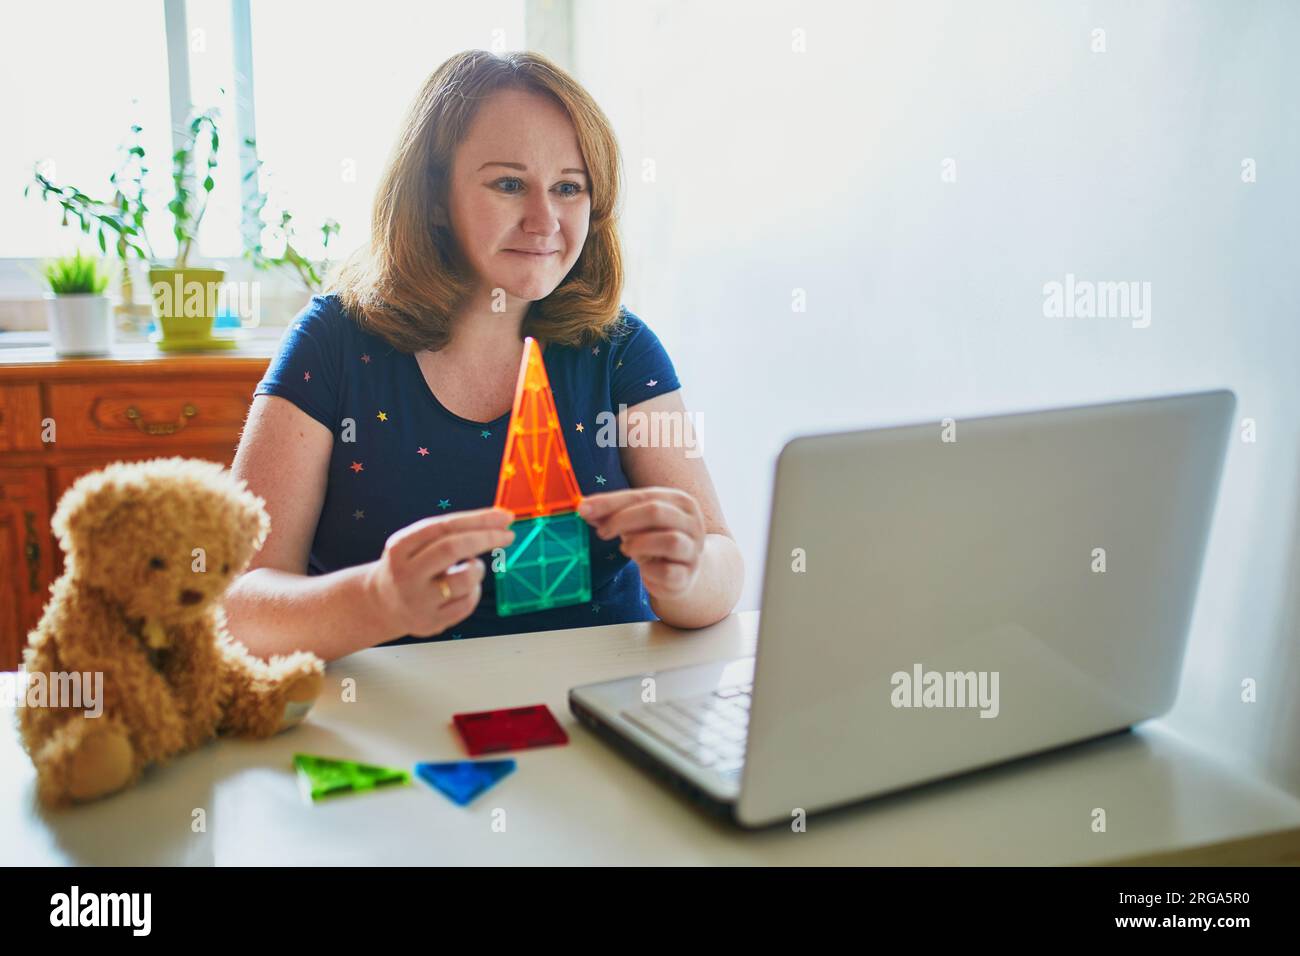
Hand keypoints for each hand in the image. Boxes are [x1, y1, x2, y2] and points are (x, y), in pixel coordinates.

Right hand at [366, 506, 514, 637]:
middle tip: (507, 536)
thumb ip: (451, 531)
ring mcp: (417, 601)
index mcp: (400, 547)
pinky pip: (467, 604)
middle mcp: (406, 574)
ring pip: (465, 580)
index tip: (504, 517)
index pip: (444, 527)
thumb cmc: (412, 565)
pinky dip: (474, 591)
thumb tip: (500, 519)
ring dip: (478, 569)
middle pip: (453, 549)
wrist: (382, 603)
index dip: (478, 520)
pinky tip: (465, 588)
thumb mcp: (417, 542)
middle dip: (486, 539)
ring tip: (472, 567)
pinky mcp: (430, 622)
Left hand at [578, 488, 704, 600]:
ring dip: (638, 544)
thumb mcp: (635, 522)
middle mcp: (692, 522)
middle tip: (602, 532)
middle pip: (656, 512)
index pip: (642, 496)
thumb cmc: (654, 540)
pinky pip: (667, 572)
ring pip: (669, 540)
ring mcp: (693, 550)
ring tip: (626, 549)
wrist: (679, 573)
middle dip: (622, 521)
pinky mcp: (687, 576)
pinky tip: (644, 568)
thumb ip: (612, 514)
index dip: (610, 502)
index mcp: (680, 502)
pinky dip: (648, 571)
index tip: (583, 510)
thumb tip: (584, 508)